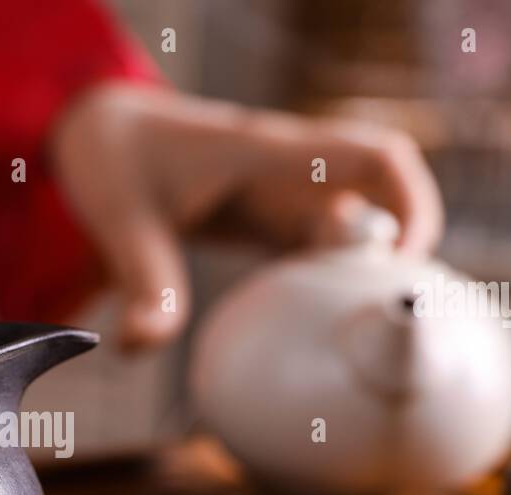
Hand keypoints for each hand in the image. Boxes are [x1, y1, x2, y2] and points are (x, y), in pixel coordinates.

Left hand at [50, 83, 444, 350]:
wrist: (98, 133)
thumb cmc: (116, 161)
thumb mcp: (121, 222)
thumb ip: (142, 285)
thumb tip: (141, 345)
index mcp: (271, 157)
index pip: (375, 159)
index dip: (411, 209)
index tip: (395, 271)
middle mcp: (291, 172)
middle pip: (384, 197)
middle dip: (393, 255)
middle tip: (364, 317)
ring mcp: (283, 194)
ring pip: (358, 224)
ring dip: (362, 272)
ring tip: (346, 331)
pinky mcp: (268, 218)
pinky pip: (322, 244)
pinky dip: (332, 279)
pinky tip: (314, 325)